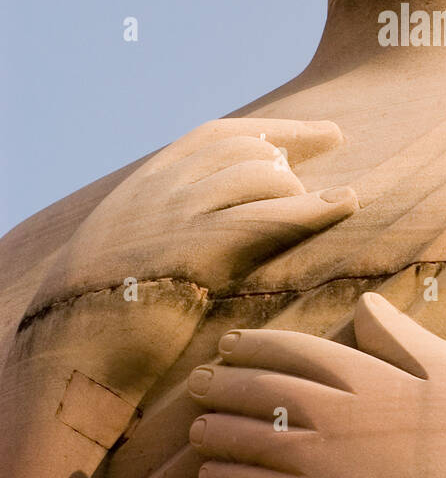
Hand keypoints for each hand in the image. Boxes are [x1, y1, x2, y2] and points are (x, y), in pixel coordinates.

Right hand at [36, 118, 357, 304]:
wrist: (70, 345)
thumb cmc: (104, 309)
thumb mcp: (131, 244)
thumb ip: (167, 218)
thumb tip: (218, 211)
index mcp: (147, 182)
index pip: (219, 135)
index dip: (278, 131)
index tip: (323, 134)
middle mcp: (164, 187)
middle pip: (247, 149)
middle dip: (295, 154)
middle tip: (326, 169)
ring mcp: (180, 214)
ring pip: (261, 176)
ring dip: (301, 189)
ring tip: (327, 205)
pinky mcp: (199, 249)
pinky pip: (269, 215)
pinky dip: (314, 206)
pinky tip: (344, 204)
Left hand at [188, 293, 445, 477]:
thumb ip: (401, 336)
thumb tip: (362, 303)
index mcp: (372, 374)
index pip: (298, 349)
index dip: (259, 345)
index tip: (231, 344)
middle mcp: (340, 411)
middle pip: (265, 389)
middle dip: (225, 382)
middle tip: (197, 381)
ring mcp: (331, 461)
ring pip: (254, 437)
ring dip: (217, 430)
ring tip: (193, 428)